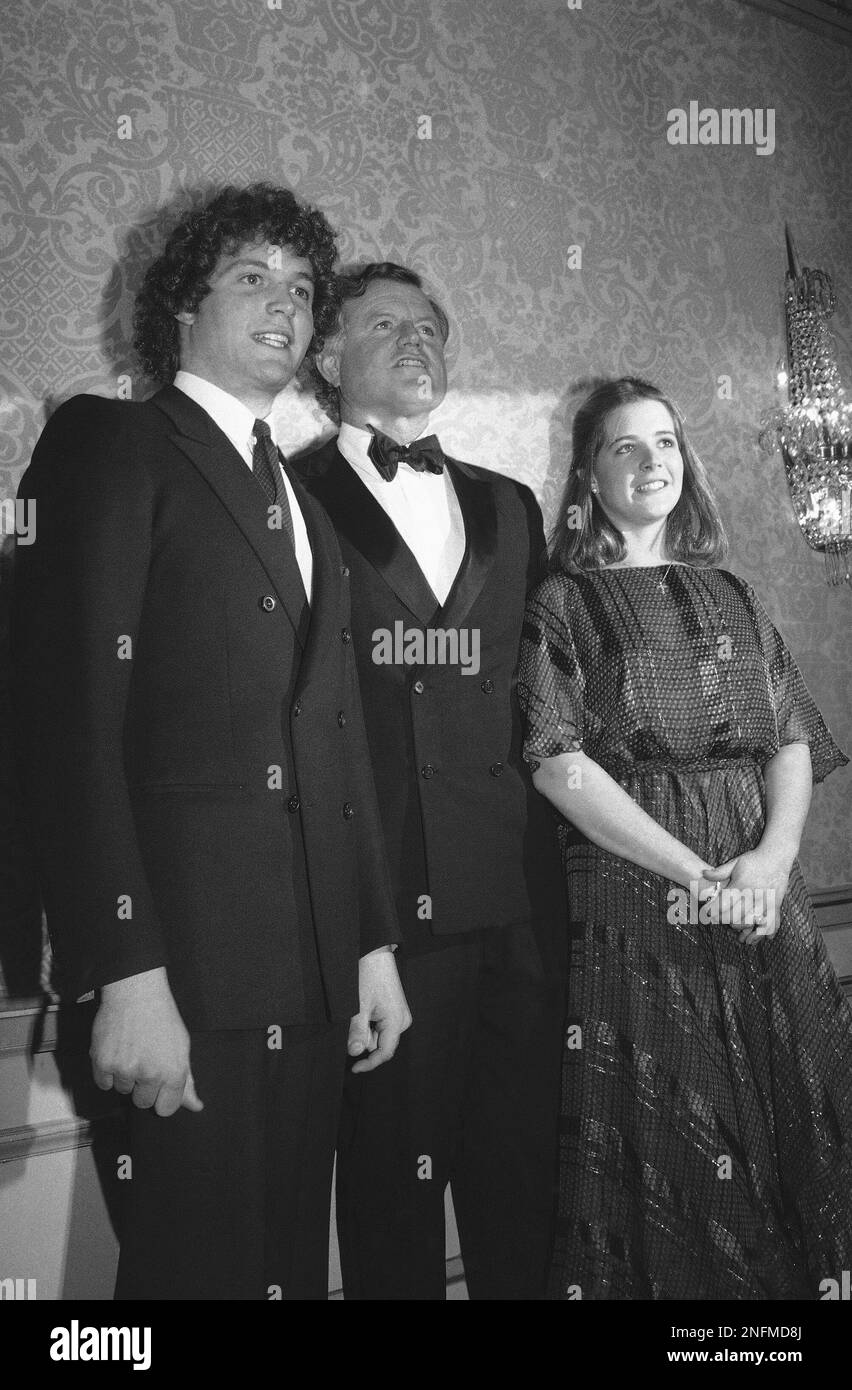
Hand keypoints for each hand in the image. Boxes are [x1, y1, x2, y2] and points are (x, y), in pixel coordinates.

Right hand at [91, 967, 202, 1115]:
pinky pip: (103, 1083)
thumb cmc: (162, 1018)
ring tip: (131, 1050)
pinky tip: (117, 1051)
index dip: (161, 1097)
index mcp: (173, 1073)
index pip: (165, 1109)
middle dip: (143, 1086)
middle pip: (142, 1102)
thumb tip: (196, 1107)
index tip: (159, 1084)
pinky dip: (108, 1072)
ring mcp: (124, 1069)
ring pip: (122, 1090)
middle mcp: (149, 1074)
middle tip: (145, 1060)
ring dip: (125, 1076)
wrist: (135, 993)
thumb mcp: (182, 1047)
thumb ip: (187, 1081)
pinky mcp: (102, 1063)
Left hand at [348, 947, 411, 1073]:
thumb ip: (357, 1031)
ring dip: (363, 1028)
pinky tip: (362, 1006)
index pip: (385, 1053)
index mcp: (397, 1021)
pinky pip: (378, 1024)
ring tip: (356, 1007)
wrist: (375, 951)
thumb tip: (355, 1053)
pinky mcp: (393, 1009)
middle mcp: (402, 1020)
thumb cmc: (368, 975)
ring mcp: (398, 1014)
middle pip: (379, 1044)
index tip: (352, 1068)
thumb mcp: (358, 1005)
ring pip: (377, 1035)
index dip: (369, 1064)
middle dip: (362, 1038)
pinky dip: (367, 1021)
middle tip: (350, 1019)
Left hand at [702, 850, 791, 945]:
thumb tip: (703, 873)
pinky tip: (762, 938)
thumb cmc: (754, 859)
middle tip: (723, 923)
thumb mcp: (735, 862)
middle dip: (726, 922)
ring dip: (744, 931)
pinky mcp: (775, 905)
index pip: (722, 905)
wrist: (777, 856)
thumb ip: (720, 872)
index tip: (708, 916)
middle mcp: (751, 895)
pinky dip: (765, 933)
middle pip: (734, 917)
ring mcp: (764, 901)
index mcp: (739, 886)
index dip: (713, 913)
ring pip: (751, 923)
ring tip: (741, 937)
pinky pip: (771, 923)